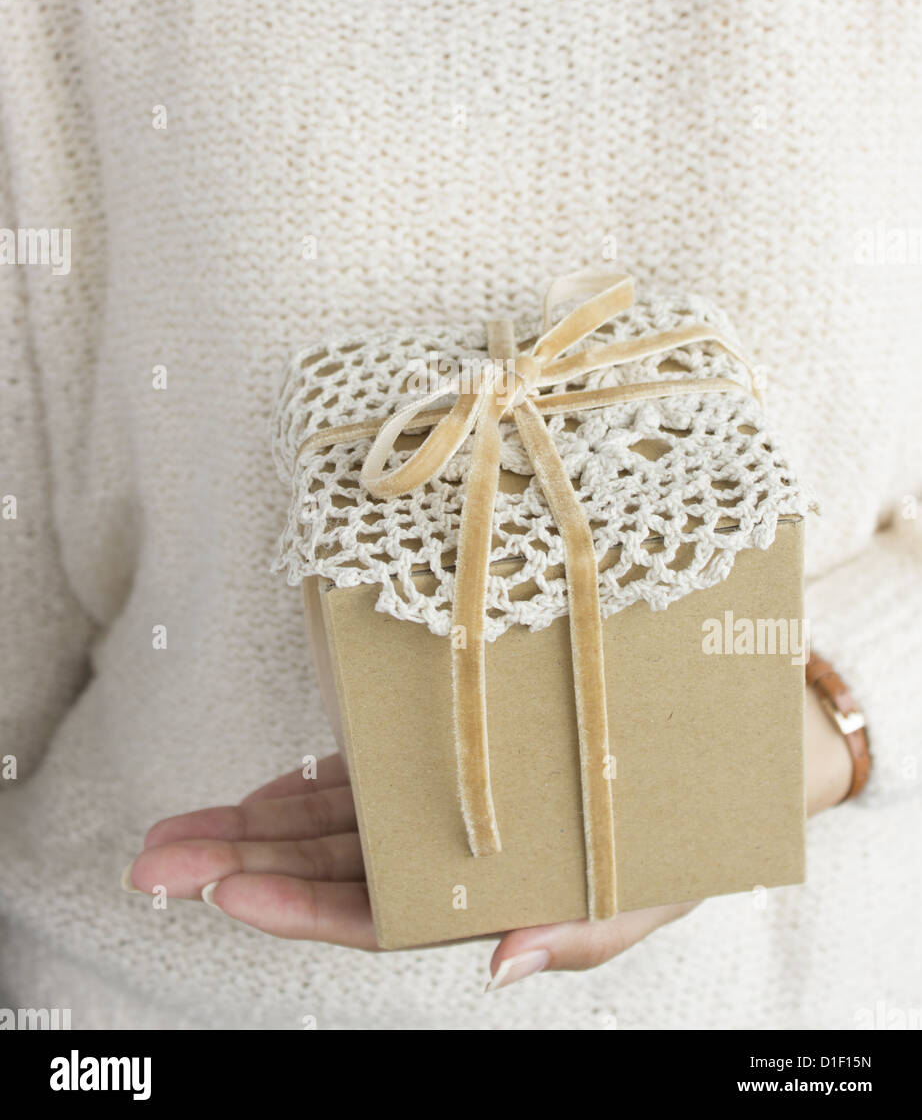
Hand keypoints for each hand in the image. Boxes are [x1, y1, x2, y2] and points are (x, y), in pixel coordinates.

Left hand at [124, 684, 854, 985]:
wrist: (716, 744)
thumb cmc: (685, 829)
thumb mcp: (648, 890)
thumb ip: (577, 931)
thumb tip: (498, 965)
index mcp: (487, 900)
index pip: (376, 917)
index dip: (299, 909)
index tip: (228, 890)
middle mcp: (451, 857)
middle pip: (330, 870)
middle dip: (241, 864)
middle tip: (155, 859)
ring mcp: (442, 807)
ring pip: (333, 824)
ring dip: (256, 825)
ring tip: (180, 827)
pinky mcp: (446, 755)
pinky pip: (368, 776)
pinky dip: (314, 781)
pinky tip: (264, 787)